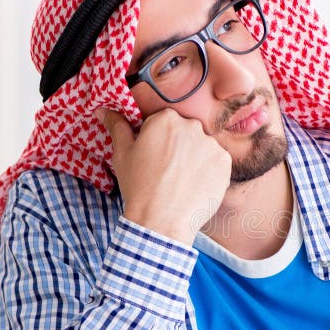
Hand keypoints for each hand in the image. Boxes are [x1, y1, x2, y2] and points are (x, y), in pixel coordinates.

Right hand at [98, 108, 230, 244]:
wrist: (162, 220)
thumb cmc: (139, 187)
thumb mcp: (122, 154)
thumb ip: (117, 126)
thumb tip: (104, 110)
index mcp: (166, 118)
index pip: (164, 122)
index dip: (157, 140)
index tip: (154, 156)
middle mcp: (193, 126)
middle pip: (185, 133)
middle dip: (178, 147)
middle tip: (167, 171)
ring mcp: (212, 144)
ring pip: (202, 148)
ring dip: (195, 159)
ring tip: (181, 181)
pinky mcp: (225, 163)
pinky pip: (217, 163)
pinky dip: (209, 172)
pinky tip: (195, 186)